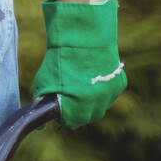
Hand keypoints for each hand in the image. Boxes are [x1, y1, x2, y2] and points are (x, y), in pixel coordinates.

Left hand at [32, 0, 126, 128]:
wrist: (82, 38)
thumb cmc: (60, 60)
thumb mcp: (44, 83)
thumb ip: (44, 103)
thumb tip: (41, 123)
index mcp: (76, 108)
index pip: (71, 122)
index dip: (64, 115)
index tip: (61, 107)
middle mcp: (96, 105)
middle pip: (87, 117)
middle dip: (78, 110)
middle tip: (71, 97)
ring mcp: (109, 95)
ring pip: (100, 107)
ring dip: (92, 101)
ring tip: (83, 85)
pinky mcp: (119, 84)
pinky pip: (110, 93)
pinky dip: (103, 89)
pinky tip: (94, 77)